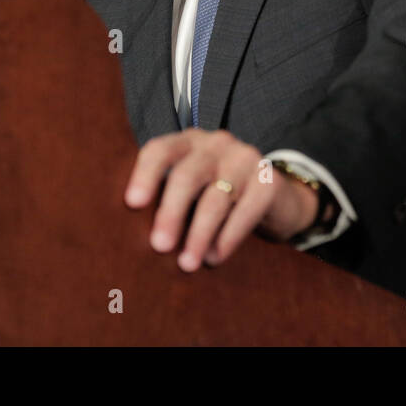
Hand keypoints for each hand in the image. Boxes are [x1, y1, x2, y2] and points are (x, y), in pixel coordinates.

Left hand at [124, 129, 319, 271]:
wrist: (276, 199)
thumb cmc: (218, 197)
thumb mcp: (191, 190)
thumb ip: (166, 198)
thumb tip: (129, 234)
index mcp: (189, 142)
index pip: (160, 150)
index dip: (144, 175)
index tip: (132, 204)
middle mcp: (216, 143)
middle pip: (187, 175)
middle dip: (170, 213)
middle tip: (159, 246)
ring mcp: (245, 159)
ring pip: (215, 198)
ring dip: (199, 234)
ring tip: (187, 263)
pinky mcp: (269, 181)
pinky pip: (245, 211)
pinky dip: (228, 238)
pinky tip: (215, 257)